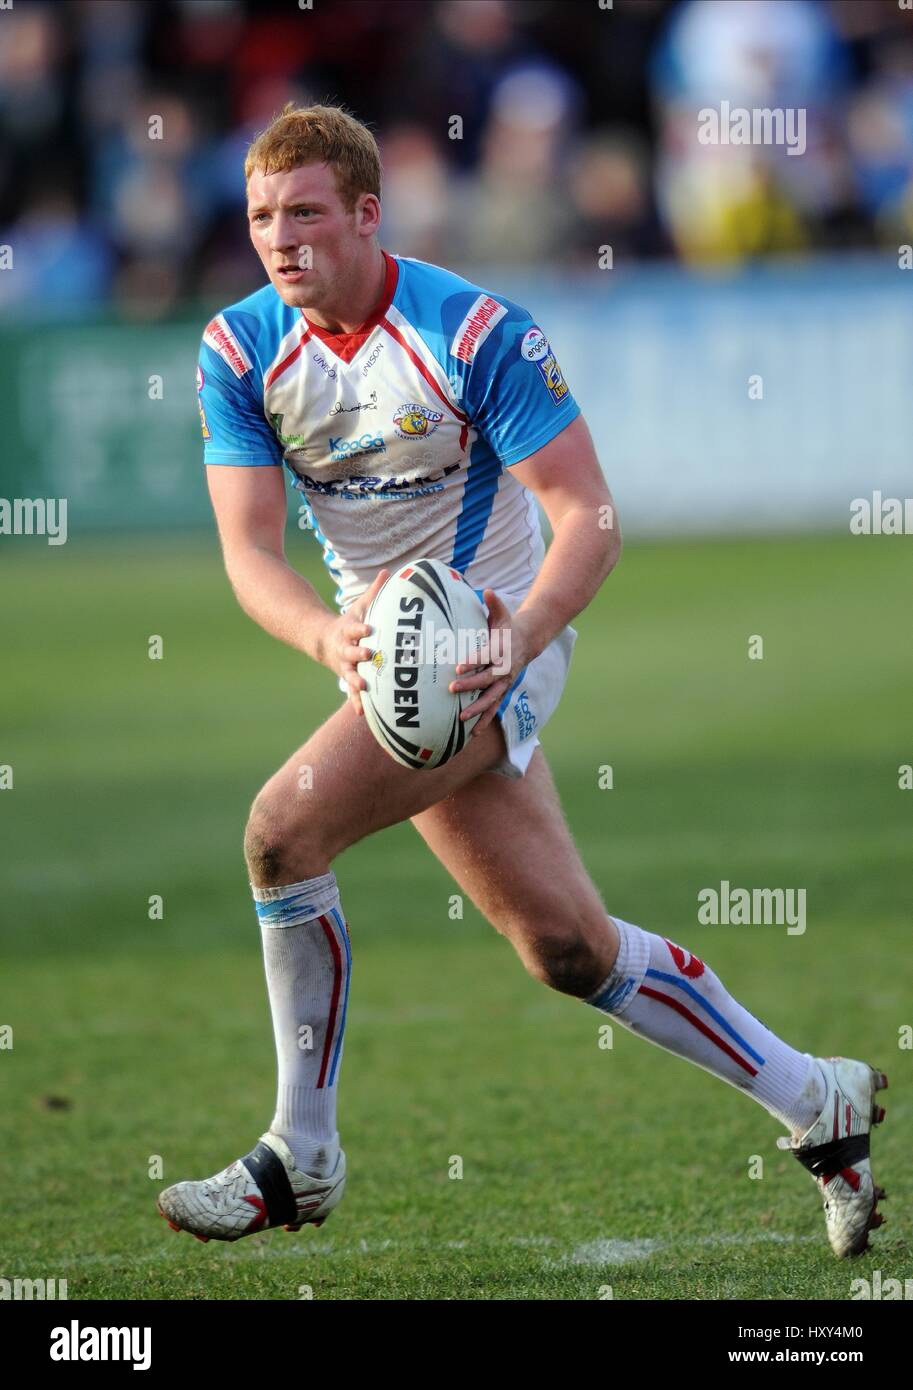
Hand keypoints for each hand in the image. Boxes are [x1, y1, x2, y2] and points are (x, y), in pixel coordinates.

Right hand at [325, 568, 389, 715]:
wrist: (324, 641)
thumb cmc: (350, 623)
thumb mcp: (359, 607)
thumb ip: (375, 592)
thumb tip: (388, 572)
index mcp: (349, 632)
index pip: (355, 629)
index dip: (360, 629)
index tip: (368, 628)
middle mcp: (345, 650)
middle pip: (351, 653)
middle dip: (359, 654)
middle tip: (369, 655)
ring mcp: (345, 666)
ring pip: (350, 675)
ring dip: (356, 682)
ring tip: (364, 688)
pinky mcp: (348, 679)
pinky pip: (352, 693)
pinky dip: (357, 703)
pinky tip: (362, 714)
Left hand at [449, 588, 529, 734]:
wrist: (528, 642)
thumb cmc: (508, 627)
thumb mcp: (503, 614)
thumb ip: (494, 604)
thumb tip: (487, 591)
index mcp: (502, 650)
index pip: (486, 656)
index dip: (473, 661)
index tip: (457, 666)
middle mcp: (504, 668)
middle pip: (487, 679)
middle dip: (470, 685)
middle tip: (452, 688)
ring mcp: (504, 682)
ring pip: (491, 698)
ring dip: (477, 709)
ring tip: (462, 718)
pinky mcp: (501, 691)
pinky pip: (493, 708)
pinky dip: (484, 721)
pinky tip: (472, 734)